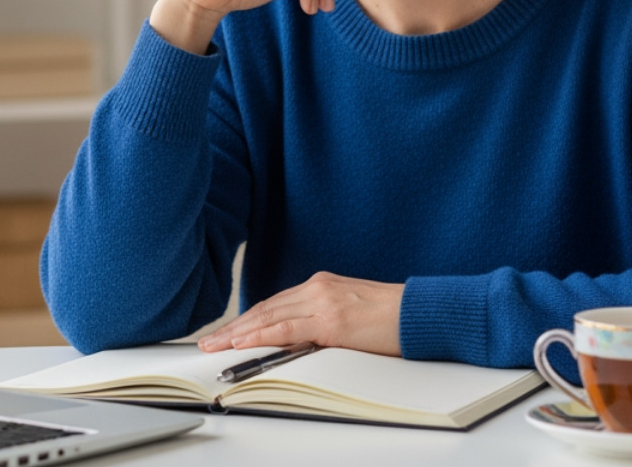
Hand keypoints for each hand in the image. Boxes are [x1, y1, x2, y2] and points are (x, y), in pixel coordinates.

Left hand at [197, 272, 403, 356]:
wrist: (421, 312)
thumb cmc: (392, 317)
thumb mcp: (350, 312)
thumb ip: (321, 321)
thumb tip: (297, 341)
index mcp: (321, 285)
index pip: (274, 304)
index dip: (248, 318)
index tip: (228, 331)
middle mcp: (317, 288)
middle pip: (265, 308)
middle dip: (235, 326)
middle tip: (210, 340)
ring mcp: (323, 302)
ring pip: (269, 317)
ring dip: (239, 332)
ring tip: (217, 345)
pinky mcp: (332, 321)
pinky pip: (287, 329)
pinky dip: (261, 335)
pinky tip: (243, 342)